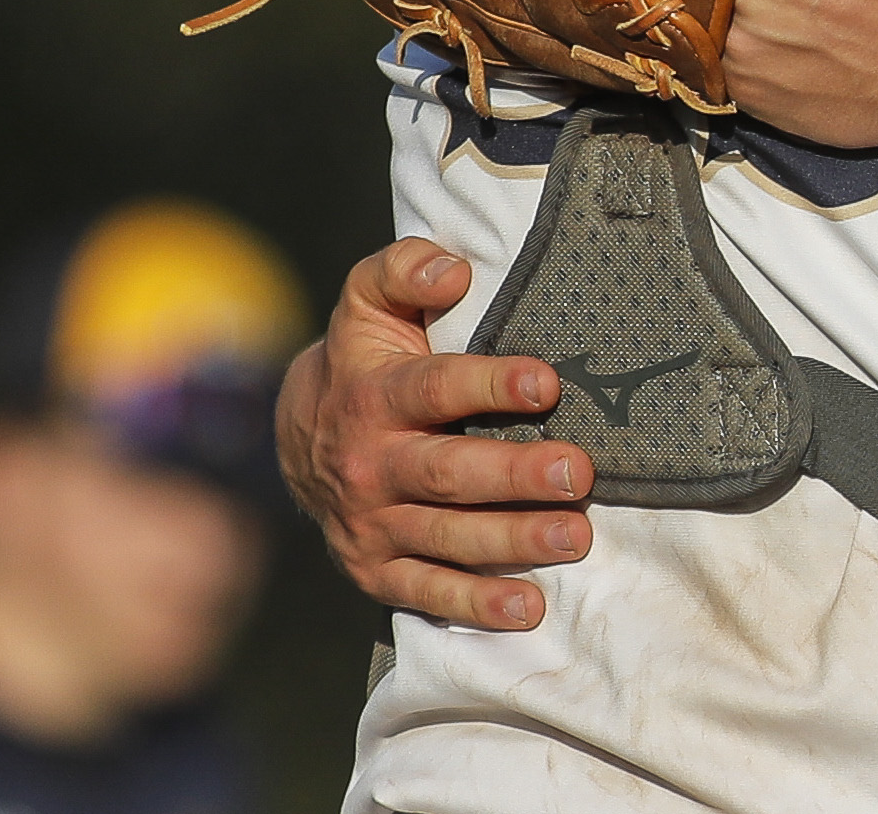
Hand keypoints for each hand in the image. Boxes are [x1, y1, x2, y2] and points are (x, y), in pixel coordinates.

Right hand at [276, 238, 595, 627]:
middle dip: (515, 477)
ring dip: (513, 541)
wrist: (299, 433)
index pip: (435, 389)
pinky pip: (425, 592)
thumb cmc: (365, 356)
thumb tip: (451, 271)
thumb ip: (403, 269)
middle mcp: (371, 463)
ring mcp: (372, 522)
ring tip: (575, 536)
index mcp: (374, 394)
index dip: (490, 384)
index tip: (547, 382)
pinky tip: (528, 608)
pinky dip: (475, 604)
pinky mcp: (375, 568)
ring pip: (447, 537)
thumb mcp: (369, 300)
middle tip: (579, 474)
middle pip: (448, 473)